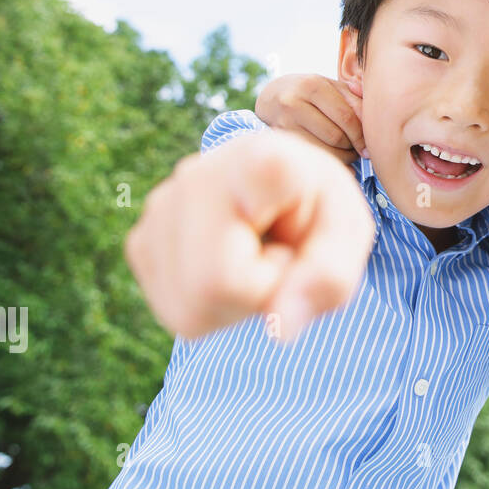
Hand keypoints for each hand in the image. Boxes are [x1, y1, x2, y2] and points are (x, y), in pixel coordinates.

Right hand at [124, 130, 374, 343]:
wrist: (280, 187)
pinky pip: (178, 312)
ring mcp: (158, 208)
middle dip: (258, 293)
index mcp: (261, 157)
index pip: (254, 215)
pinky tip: (226, 265)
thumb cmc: (318, 210)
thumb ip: (330, 277)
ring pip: (190, 309)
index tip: (292, 227)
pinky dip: (210, 305)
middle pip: (212, 286)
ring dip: (235, 302)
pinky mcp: (139, 241)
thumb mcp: (348, 234)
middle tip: (278, 254)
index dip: (278, 257)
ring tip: (253, 256)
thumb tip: (279, 331)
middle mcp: (195, 174)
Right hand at [256, 73, 364, 163]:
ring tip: (347, 153)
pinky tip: (334, 159)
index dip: (362, 136)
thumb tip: (372, 120)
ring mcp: (284, 123)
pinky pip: (311, 158)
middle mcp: (294, 102)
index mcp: (313, 85)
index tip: (368, 147)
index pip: (346, 117)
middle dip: (352, 148)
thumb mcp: (332, 87)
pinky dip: (328, 163)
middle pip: (336, 137)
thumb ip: (355, 99)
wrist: (272, 96)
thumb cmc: (312, 92)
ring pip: (323, 151)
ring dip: (341, 158)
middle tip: (358, 151)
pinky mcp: (279, 140)